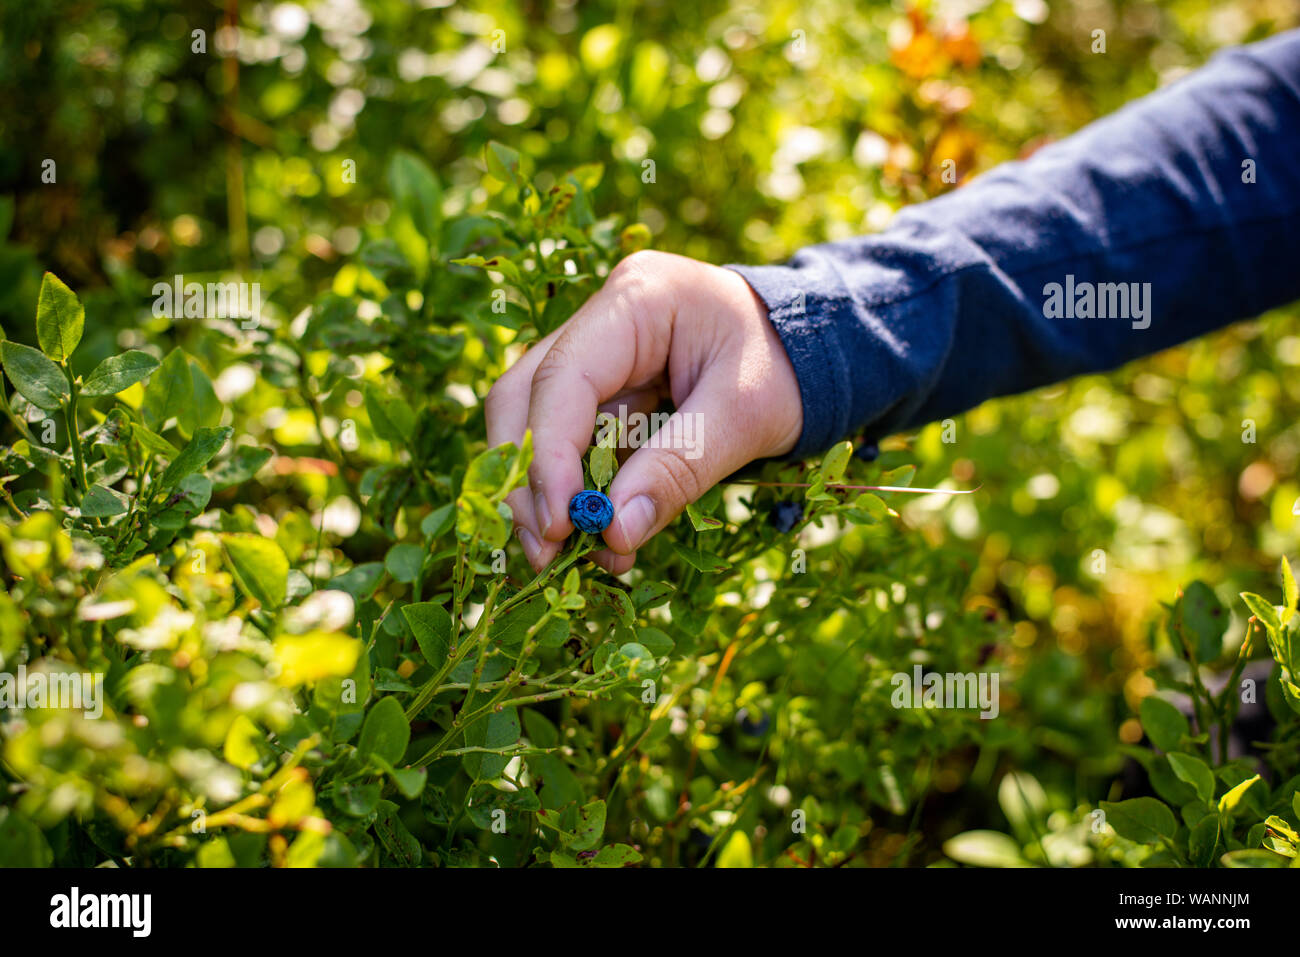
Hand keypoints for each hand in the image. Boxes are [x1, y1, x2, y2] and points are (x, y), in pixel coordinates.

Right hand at [485, 249, 802, 574]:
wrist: (818, 351)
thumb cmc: (790, 367)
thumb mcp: (746, 416)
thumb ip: (680, 468)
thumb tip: (614, 533)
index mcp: (638, 298)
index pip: (563, 378)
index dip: (548, 456)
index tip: (558, 525)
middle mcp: (604, 318)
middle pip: (527, 397)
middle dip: (528, 479)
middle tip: (545, 551)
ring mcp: (600, 354)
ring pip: (538, 424)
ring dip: (549, 494)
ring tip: (574, 557)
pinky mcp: (607, 391)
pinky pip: (576, 445)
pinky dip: (583, 494)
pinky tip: (602, 538)